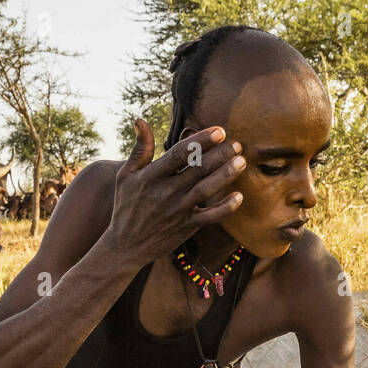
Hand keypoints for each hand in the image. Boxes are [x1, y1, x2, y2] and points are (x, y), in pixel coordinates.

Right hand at [104, 118, 245, 265]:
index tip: (219, 131)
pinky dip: (225, 208)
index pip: (180, 153)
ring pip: (206, 189)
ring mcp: (178, 210)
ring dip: (225, 175)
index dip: (201, 140)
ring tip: (241, 161)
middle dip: (220, 155)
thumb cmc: (126, 206)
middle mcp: (166, 192)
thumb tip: (140, 120)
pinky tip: (239, 196)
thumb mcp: (126, 176)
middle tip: (237, 144)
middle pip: (198, 169)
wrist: (125, 246)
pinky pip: (210, 217)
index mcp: (152, 176)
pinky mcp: (186, 227)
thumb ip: (139, 149)